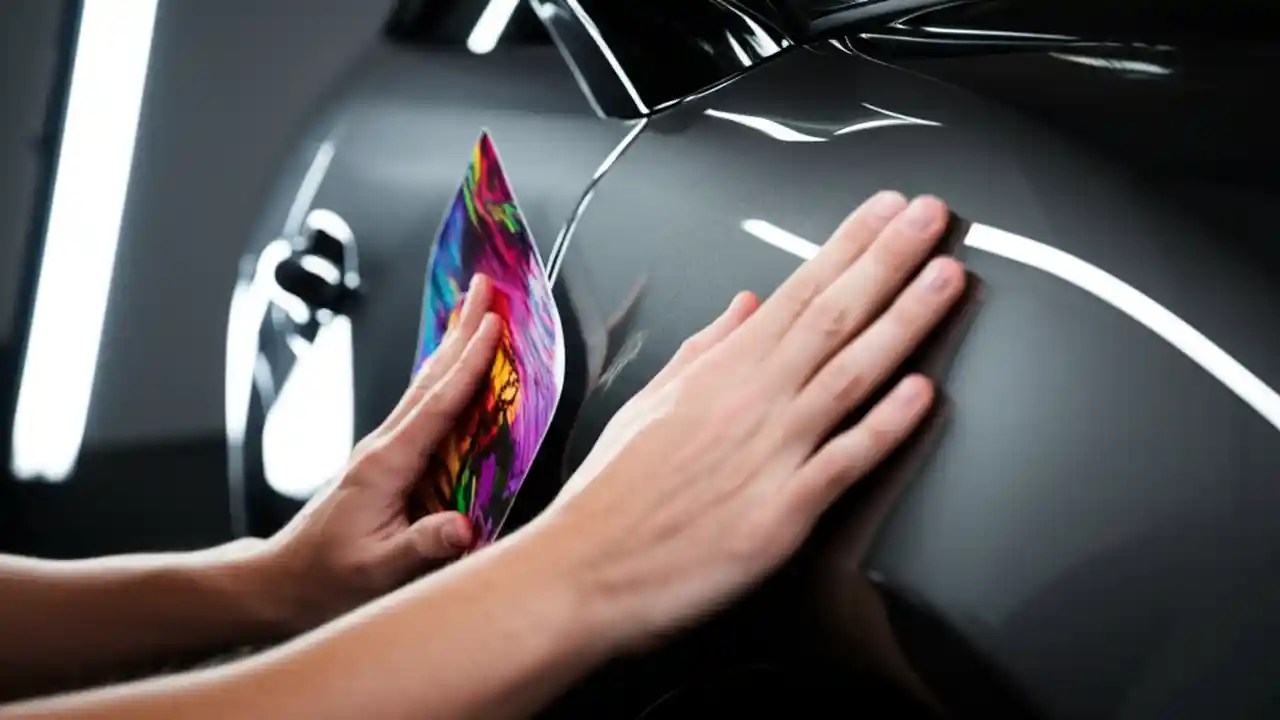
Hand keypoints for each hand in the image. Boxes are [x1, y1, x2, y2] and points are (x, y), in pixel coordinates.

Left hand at [261, 275, 501, 631]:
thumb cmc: (327, 579)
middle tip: (486, 286)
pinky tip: (449, 368)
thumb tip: (465, 527)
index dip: (468, 363)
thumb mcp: (377, 571)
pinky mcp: (386, 462)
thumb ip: (422, 547)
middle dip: (460, 329)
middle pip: (430, 378)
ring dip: (452, 345)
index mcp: (387, 465)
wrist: (282, 581)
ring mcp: (383, 452)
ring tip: (473, 310)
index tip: (492, 324)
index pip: (436, 405)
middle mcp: (383, 448)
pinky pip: (422, 408)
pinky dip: (442, 377)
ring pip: (424, 387)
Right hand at [539, 192, 965, 652]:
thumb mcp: (649, 401)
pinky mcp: (782, 513)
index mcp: (720, 371)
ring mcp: (770, 453)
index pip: (796, 291)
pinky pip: (845, 460)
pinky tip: (924, 392)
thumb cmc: (611, 492)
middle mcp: (751, 400)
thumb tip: (744, 303)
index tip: (886, 210)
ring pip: (851, 374)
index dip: (848, 245)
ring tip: (946, 277)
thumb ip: (704, 349)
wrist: (582, 570)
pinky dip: (886, 424)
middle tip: (931, 216)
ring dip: (904, 321)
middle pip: (833, 316)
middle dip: (889, 259)